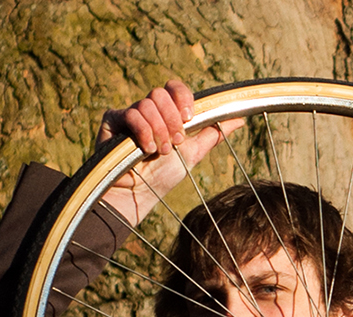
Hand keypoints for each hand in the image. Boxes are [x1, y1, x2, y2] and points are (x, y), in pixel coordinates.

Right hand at [98, 81, 242, 226]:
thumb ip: (213, 134)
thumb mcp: (193, 152)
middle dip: (172, 119)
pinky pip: (131, 114)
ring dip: (159, 131)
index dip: (183, 97)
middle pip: (160, 93)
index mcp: (166, 113)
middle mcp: (148, 110)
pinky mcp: (112, 120)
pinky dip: (143, 132)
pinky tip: (145, 149)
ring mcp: (129, 113)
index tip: (189, 117)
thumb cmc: (164, 175)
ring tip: (161, 151)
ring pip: (146, 104)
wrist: (140, 193)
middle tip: (176, 141)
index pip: (174, 87)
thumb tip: (240, 118)